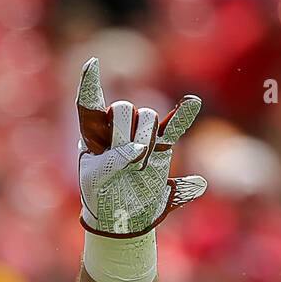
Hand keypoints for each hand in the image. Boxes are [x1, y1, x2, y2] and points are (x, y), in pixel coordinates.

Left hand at [77, 58, 205, 237]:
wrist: (121, 218)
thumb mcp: (96, 180)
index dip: (90, 83)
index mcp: (93, 134)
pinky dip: (183, 115)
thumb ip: (111, 162)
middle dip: (122, 132)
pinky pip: (174, 126)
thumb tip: (138, 150)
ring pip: (146, 117)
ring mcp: (141, 135)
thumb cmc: (101, 197)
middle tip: (123, 160)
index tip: (91, 62)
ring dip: (143, 139)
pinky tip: (190, 102)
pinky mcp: (161, 147)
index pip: (89, 104)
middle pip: (123, 109)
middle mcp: (117, 129)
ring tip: (138, 165)